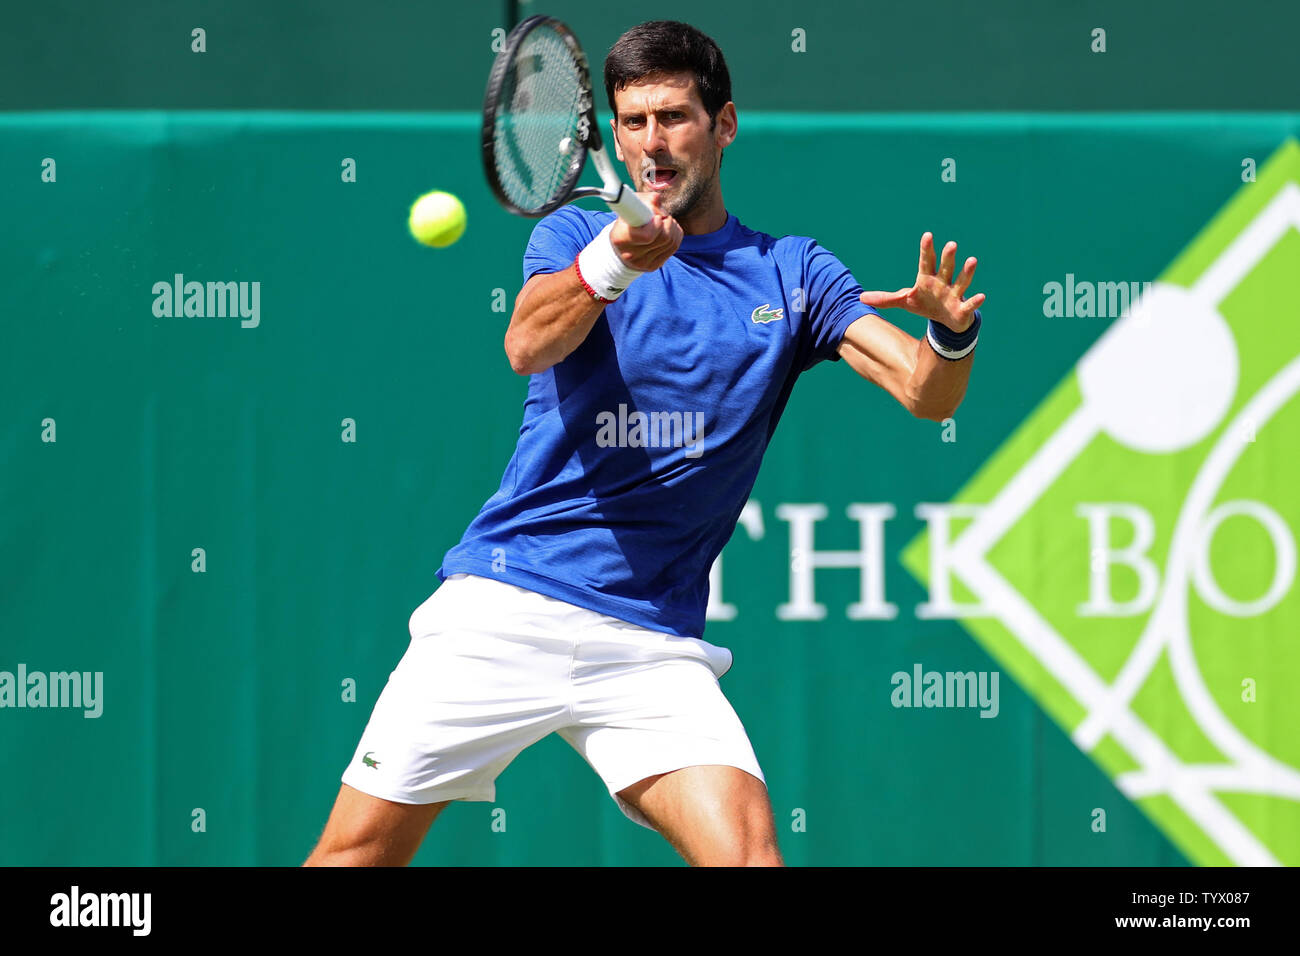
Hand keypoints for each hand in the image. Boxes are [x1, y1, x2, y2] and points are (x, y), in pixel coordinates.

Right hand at [609, 191, 682, 271]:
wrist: (621, 246)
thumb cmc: (626, 221)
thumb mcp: (630, 206)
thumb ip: (643, 200)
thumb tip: (657, 201)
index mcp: (620, 238)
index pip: (647, 235)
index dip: (657, 225)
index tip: (657, 217)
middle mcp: (630, 254)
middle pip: (663, 238)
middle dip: (668, 223)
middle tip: (663, 217)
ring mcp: (642, 263)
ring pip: (671, 242)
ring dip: (673, 227)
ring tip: (666, 221)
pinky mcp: (653, 266)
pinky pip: (673, 248)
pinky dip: (676, 235)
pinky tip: (670, 229)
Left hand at [860, 233, 984, 332]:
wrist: (944, 322)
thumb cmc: (925, 305)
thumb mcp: (904, 301)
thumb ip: (885, 298)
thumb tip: (861, 298)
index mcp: (928, 279)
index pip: (926, 262)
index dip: (926, 250)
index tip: (927, 236)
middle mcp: (942, 283)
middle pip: (945, 267)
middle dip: (948, 257)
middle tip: (951, 244)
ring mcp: (954, 294)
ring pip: (961, 281)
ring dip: (966, 272)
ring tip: (972, 260)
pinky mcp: (962, 308)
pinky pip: (969, 304)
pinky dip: (975, 301)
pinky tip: (981, 296)